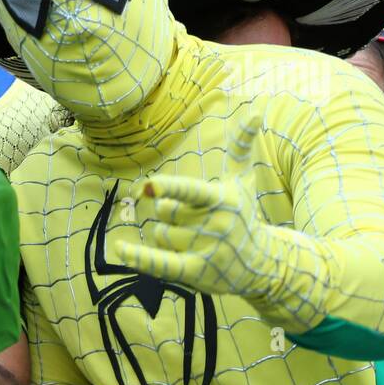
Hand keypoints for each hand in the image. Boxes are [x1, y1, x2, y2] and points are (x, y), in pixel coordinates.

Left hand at [111, 118, 277, 298]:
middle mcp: (215, 225)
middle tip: (199, 223)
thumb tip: (256, 112)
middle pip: (165, 212)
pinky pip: (161, 263)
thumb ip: (242, 147)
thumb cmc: (244, 215)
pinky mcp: (197, 272)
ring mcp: (206, 250)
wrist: (263, 264)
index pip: (189, 192)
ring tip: (197, 241)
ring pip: (160, 234)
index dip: (169, 188)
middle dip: (173, 214)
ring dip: (168, 236)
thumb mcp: (242, 181)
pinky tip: (120, 249)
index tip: (150, 186)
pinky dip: (139, 258)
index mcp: (221, 200)